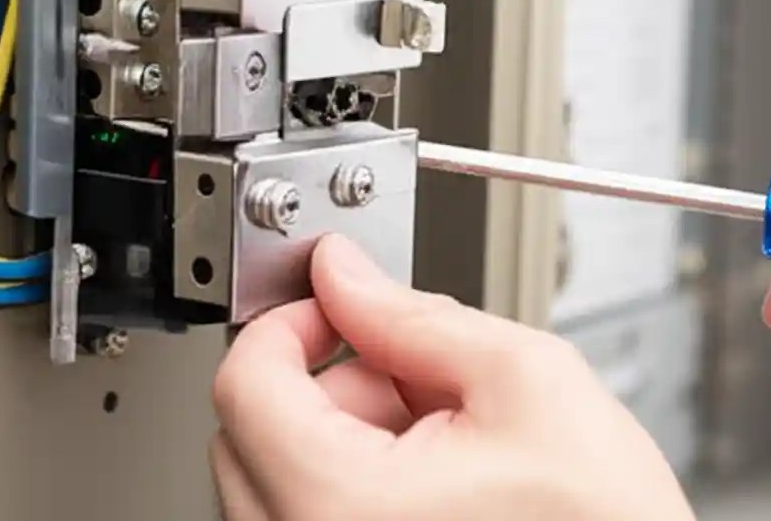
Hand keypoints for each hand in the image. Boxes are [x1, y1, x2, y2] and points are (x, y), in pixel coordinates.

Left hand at [211, 236, 693, 520]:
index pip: (245, 382)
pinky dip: (354, 474)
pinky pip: (305, 514)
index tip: (337, 303)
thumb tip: (345, 273)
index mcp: (342, 505)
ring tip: (443, 430)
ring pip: (276, 472)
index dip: (292, 317)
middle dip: (330, 377)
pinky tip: (432, 469)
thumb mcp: (524, 379)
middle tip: (414, 369)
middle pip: (250, 428)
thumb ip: (415, 315)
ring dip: (345, 429)